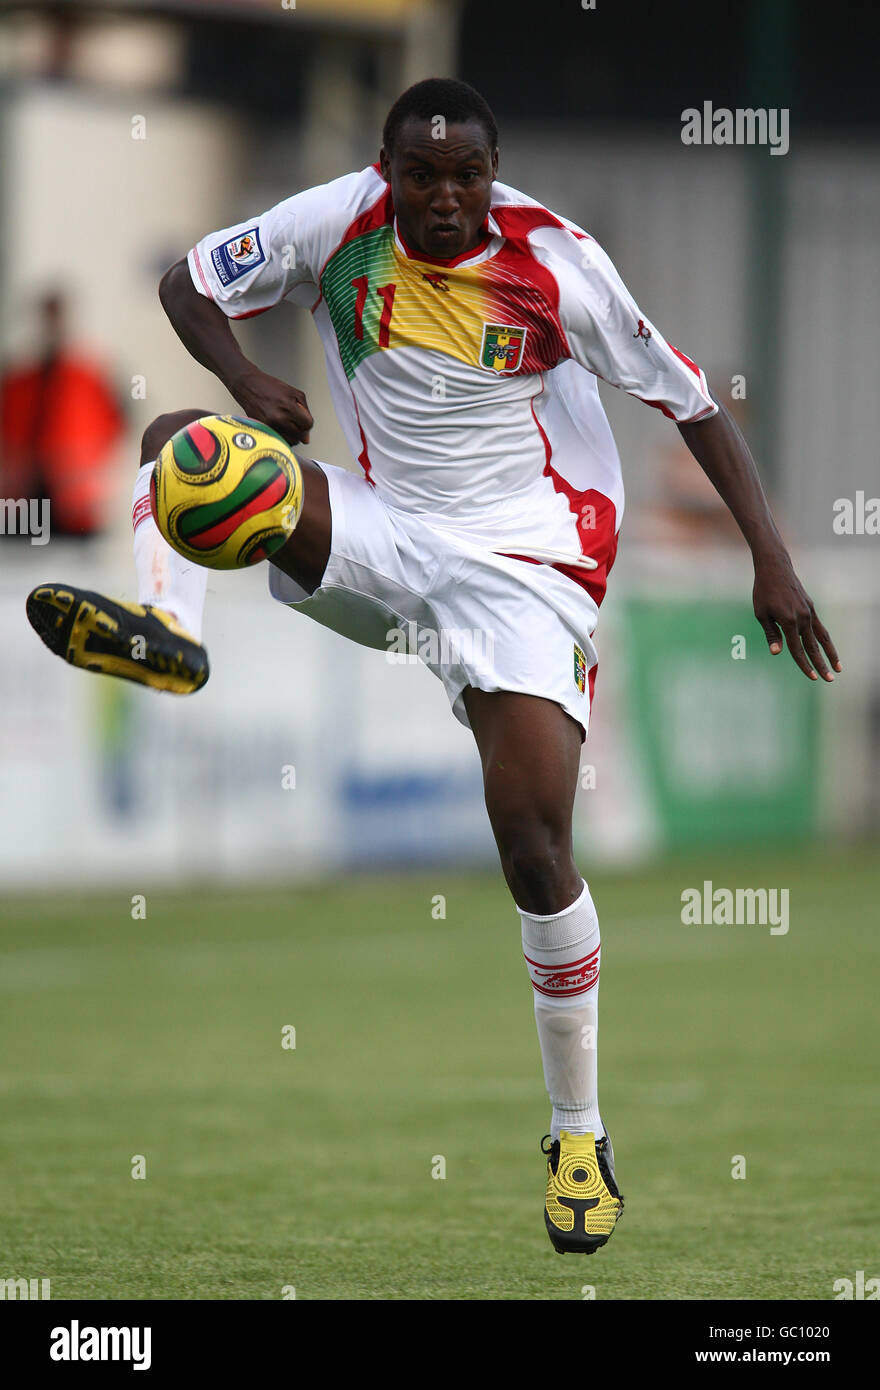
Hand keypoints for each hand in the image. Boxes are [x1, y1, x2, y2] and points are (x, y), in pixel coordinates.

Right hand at [230, 365, 313, 445]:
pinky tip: (279, 426)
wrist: (248, 385)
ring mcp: (269, 426)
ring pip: (290, 442)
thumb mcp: (294, 393)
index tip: (302, 418)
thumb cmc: (270, 387)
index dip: (307, 422)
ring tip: (286, 423)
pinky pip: (279, 441)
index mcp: (288, 407)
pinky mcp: (262, 430)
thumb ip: (305, 412)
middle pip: (300, 435)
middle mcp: (279, 418)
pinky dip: (282, 437)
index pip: (308, 425)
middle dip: (300, 429)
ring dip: (292, 435)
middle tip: (293, 420)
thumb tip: (307, 438)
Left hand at [752, 549, 840, 680]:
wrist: (775, 568)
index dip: (805, 665)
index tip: (813, 678)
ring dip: (830, 654)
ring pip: (822, 637)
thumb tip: (777, 653)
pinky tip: (827, 648)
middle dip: (821, 665)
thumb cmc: (763, 591)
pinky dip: (825, 639)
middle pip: (813, 647)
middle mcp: (802, 617)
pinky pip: (820, 627)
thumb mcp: (761, 613)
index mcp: (788, 621)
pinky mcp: (810, 607)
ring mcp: (809, 612)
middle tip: (830, 680)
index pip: (798, 649)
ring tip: (838, 667)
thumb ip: (771, 634)